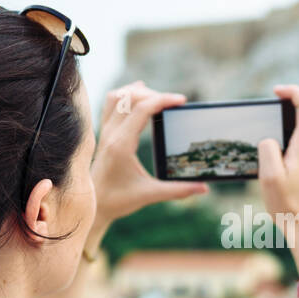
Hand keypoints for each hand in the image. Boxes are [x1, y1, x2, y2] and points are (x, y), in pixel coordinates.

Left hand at [90, 81, 207, 231]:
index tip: (181, 100)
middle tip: (174, 103)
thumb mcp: (150, 195)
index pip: (142, 110)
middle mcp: (112, 134)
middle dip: (155, 95)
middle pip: (131, 98)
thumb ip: (178, 191)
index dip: (163, 100)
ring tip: (158, 97)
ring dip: (138, 92)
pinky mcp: (104, 133)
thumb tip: (204, 188)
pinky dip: (125, 94)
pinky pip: (111, 104)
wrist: (94, 205)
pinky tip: (138, 93)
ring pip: (118, 97)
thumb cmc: (119, 200)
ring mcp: (106, 132)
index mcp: (122, 145)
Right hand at [258, 84, 298, 269]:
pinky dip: (295, 150)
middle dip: (285, 118)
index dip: (293, 91)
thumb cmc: (291, 208)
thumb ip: (267, 149)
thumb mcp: (269, 177)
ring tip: (272, 158)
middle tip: (266, 129)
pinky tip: (283, 171)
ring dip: (289, 137)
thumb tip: (270, 140)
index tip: (276, 92)